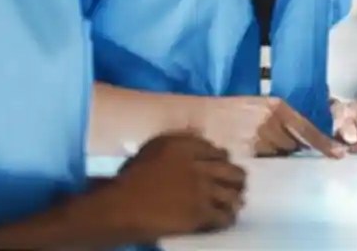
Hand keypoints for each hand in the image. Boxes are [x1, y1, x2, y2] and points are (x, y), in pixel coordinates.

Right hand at [106, 132, 245, 240]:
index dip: (223, 161)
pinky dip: (227, 218)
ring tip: (234, 204)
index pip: (219, 152)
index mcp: (187, 147)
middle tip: (235, 185)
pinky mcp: (200, 213)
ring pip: (233, 194)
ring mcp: (202, 190)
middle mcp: (199, 166)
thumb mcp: (152, 149)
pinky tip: (224, 220)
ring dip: (235, 199)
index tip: (221, 168)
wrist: (120, 207)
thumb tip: (198, 135)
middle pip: (233, 171)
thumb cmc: (129, 178)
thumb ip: (177, 142)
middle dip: (237, 179)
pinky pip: (224, 216)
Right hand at [192, 96, 346, 158]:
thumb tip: (301, 141)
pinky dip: (258, 163)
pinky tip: (244, 153)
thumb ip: (279, 121)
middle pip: (293, 145)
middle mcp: (270, 122)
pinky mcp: (243, 153)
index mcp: (276, 106)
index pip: (307, 129)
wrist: (194, 118)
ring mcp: (257, 138)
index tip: (340, 153)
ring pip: (278, 156)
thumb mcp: (257, 107)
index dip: (324, 143)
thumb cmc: (226, 112)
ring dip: (272, 155)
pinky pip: (261, 164)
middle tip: (266, 143)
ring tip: (250, 144)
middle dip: (287, 148)